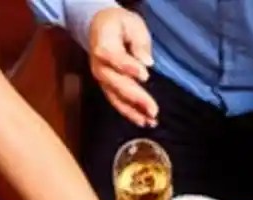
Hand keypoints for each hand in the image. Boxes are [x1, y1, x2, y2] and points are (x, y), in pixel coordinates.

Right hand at [88, 7, 157, 126]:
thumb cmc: (120, 24)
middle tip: (153, 110)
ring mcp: (102, 78)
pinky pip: (117, 102)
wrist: (101, 27)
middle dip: (135, 98)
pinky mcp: (107, 87)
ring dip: (133, 112)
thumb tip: (146, 62)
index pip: (113, 57)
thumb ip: (139, 43)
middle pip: (116, 83)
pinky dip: (130, 113)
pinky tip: (143, 121)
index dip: (127, 67)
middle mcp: (99, 65)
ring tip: (150, 122)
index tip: (145, 76)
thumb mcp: (133, 24)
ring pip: (115, 97)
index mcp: (103, 44)